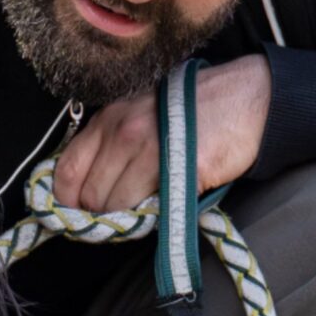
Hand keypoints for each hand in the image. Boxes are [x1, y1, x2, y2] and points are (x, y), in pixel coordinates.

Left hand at [49, 54, 273, 211]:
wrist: (248, 99)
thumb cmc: (196, 108)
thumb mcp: (141, 112)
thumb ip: (112, 144)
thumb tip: (88, 190)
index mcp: (109, 118)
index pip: (66, 170)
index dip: (67, 199)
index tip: (78, 212)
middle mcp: (122, 132)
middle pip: (89, 196)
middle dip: (100, 213)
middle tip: (120, 215)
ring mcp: (149, 151)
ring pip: (115, 207)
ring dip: (126, 217)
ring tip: (145, 208)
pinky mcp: (178, 172)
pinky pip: (149, 210)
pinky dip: (151, 217)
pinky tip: (165, 204)